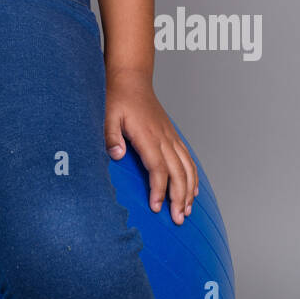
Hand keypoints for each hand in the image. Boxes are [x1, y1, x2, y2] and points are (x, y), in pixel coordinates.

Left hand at [104, 69, 198, 224]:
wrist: (131, 79)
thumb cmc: (117, 98)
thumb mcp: (107, 114)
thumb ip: (111, 136)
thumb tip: (117, 155)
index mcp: (148, 136)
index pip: (158, 168)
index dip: (160, 190)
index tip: (157, 208)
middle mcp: (164, 138)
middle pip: (178, 172)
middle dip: (179, 198)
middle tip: (178, 219)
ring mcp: (170, 137)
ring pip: (187, 167)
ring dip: (189, 190)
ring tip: (186, 211)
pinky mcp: (172, 136)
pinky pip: (188, 159)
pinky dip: (193, 176)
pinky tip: (192, 191)